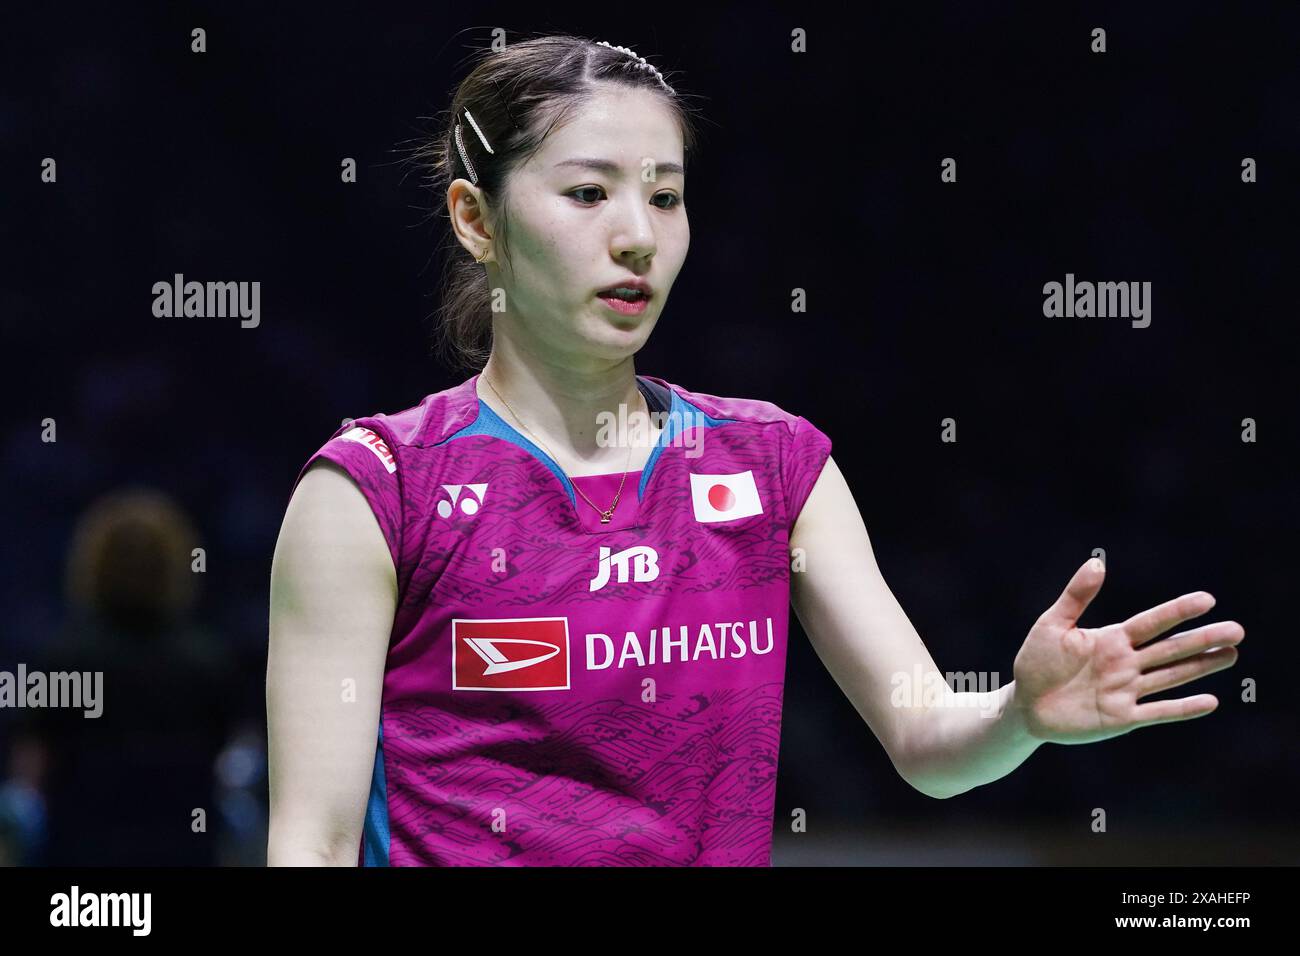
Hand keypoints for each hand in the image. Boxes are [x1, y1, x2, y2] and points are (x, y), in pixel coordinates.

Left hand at [1012, 558, 1243, 743]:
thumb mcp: (1052, 624)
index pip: (1152, 623)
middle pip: (1170, 649)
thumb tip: (1096, 562)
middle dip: (1202, 639)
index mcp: (1112, 639)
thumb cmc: (1037, 661)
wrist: (1025, 704)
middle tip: (1237, 630)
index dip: (1178, 612)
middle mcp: (1126, 663)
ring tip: (1231, 654)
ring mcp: (1127, 690)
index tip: (1207, 600)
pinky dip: (1183, 708)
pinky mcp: (1123, 717)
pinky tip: (1210, 701)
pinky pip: (1158, 711)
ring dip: (1201, 667)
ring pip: (1171, 676)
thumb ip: (1076, 596)